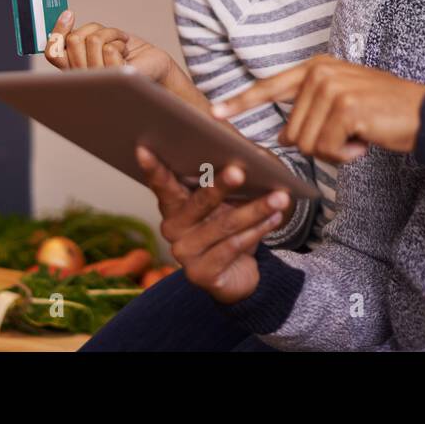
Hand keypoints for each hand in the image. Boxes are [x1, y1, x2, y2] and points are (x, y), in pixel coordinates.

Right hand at [43, 10, 174, 84]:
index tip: (69, 14)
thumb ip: (79, 36)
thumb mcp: (98, 40)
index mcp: (72, 70)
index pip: (52, 52)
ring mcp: (97, 81)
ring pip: (93, 41)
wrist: (151, 63)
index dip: (57, 32)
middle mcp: (82, 79)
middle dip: (94, 29)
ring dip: (110, 33)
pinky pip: (108, 48)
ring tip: (120, 41)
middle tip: (109, 34)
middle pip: (74, 41)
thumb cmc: (124, 52)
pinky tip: (126, 49)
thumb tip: (65, 15)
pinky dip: (119, 40)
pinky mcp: (113, 78)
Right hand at [136, 146, 289, 304]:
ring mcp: (184, 254)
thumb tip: (246, 151)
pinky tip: (274, 218)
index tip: (144, 148)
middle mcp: (172, 229)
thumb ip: (225, 178)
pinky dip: (257, 231)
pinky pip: (233, 247)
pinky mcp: (201, 274)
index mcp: (172, 206)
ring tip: (279, 197)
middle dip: (221, 186)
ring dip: (255, 210)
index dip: (153, 168)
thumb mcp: (225, 202)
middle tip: (239, 171)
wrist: (237, 275)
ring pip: (224, 225)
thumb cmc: (228, 228)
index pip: (161, 184)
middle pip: (199, 203)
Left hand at [211, 55, 424, 163]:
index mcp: (315, 68)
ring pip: (308, 144)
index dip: (241, 102)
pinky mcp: (345, 108)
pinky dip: (347, 155)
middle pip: (292, 132)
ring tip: (358, 135)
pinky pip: (328, 149)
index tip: (214, 113)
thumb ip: (310, 110)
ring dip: (335, 151)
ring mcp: (332, 89)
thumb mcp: (342, 101)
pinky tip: (365, 140)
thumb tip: (283, 136)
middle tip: (349, 134)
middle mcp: (320, 74)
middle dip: (320, 145)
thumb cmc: (382, 112)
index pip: (270, 87)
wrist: (424, 113)